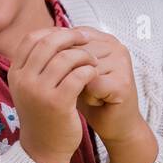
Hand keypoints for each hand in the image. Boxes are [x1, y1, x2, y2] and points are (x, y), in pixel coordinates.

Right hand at [7, 27, 96, 162]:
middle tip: (86, 39)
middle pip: (48, 43)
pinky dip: (89, 71)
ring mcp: (39, 92)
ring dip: (84, 55)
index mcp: (15, 73)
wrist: (43, 150)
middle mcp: (23, 80)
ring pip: (65, 58)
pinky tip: (93, 75)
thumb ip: (37, 64)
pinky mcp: (58, 103)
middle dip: (71, 37)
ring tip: (92, 61)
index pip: (32, 38)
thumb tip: (55, 34)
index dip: (53, 31)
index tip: (70, 33)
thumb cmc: (42, 115)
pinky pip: (78, 75)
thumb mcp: (30, 87)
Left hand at [73, 28, 157, 162]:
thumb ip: (64, 54)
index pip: (72, 37)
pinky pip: (92, 85)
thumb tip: (38, 44)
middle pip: (75, 53)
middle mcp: (116, 46)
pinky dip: (89, 97)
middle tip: (79, 88)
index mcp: (104, 39)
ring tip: (90, 95)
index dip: (61, 58)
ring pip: (81, 69)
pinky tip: (96, 102)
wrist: (115, 124)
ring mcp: (122, 63)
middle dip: (69, 75)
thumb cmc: (92, 96)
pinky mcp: (123, 82)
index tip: (67, 75)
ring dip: (78, 87)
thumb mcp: (75, 71)